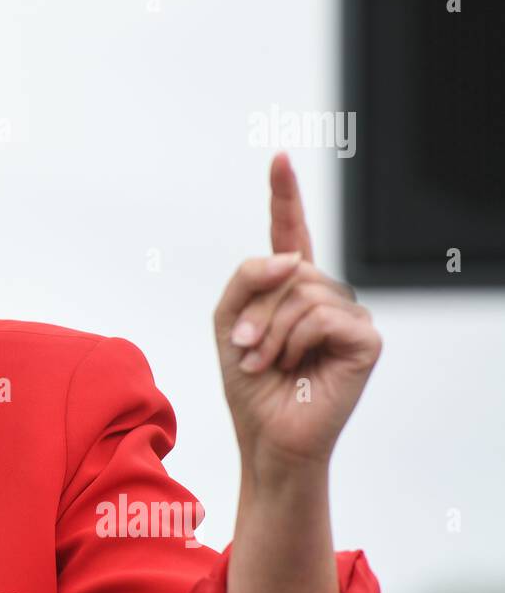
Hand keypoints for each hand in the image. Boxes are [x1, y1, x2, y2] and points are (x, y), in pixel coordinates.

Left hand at [214, 152, 382, 480]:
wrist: (266, 434)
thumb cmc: (250, 383)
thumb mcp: (228, 321)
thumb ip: (247, 277)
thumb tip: (293, 260)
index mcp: (290, 287)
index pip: (291, 232)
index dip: (285, 194)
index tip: (279, 158)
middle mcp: (324, 294)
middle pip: (286, 267)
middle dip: (255, 310)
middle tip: (247, 349)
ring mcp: (348, 315)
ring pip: (302, 289)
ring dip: (270, 331)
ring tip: (266, 362)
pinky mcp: (365, 338)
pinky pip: (323, 315)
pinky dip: (296, 340)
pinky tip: (293, 366)